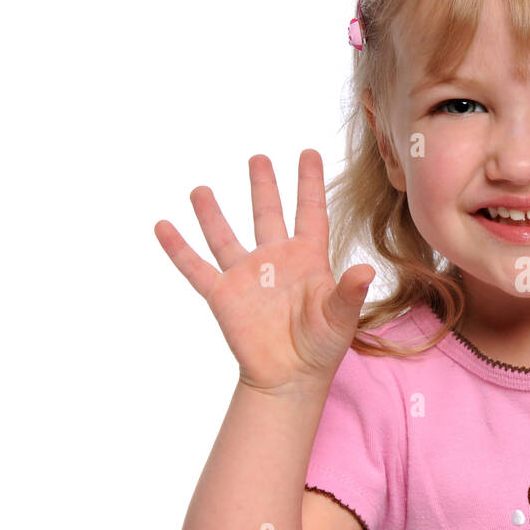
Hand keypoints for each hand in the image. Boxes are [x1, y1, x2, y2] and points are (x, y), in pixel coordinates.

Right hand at [154, 150, 375, 394]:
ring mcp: (247, 276)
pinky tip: (163, 226)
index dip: (310, 182)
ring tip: (200, 189)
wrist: (291, 378)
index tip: (309, 152)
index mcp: (308, 259)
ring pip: (226, 236)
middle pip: (268, 214)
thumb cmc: (321, 347)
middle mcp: (276, 260)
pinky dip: (179, 248)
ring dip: (212, 213)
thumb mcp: (340, 318)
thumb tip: (365, 270)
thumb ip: (349, 292)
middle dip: (264, 186)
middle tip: (258, 157)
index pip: (310, 212)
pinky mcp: (223, 295)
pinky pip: (196, 267)